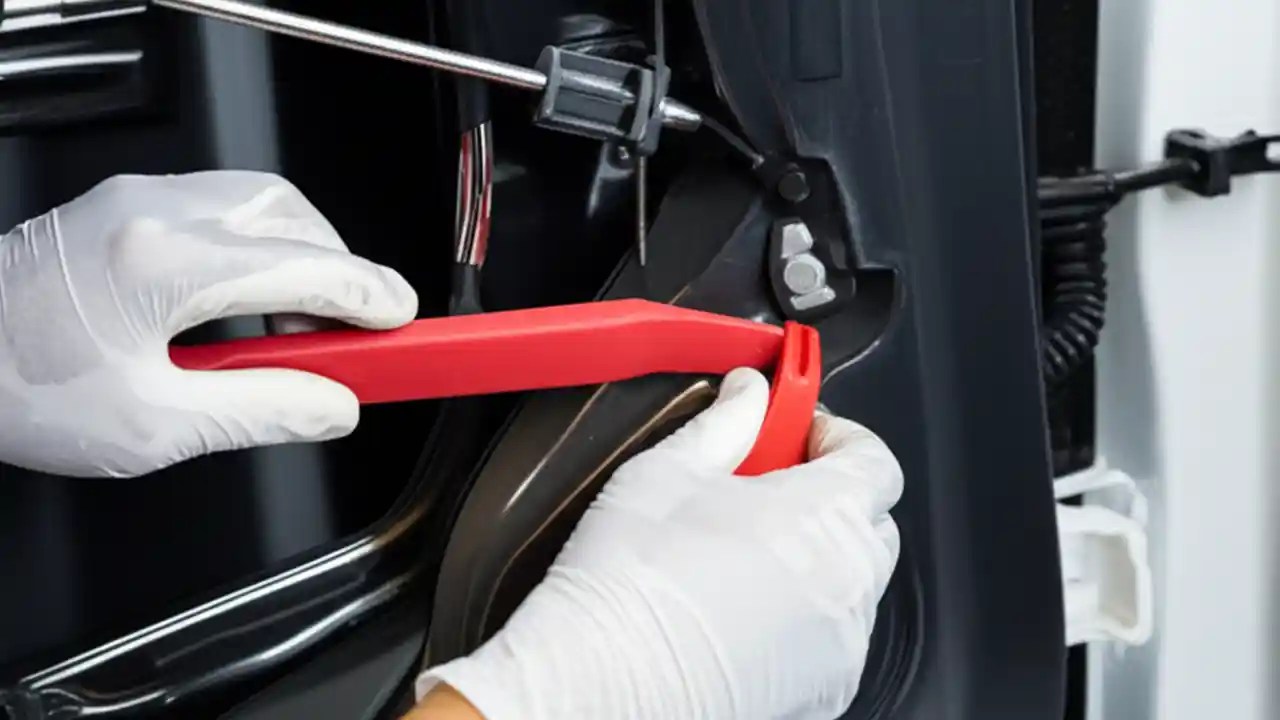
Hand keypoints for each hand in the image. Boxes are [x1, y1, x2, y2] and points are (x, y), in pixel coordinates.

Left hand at [0, 171, 416, 477]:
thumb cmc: (14, 388)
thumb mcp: (152, 426)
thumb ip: (260, 412)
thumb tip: (332, 407)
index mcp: (165, 263)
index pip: (307, 267)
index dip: (370, 297)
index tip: (405, 325)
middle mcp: (154, 211)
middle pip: (292, 216)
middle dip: (340, 270)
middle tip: (357, 333)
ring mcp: (136, 200)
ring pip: (260, 203)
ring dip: (301, 256)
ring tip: (301, 330)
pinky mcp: (123, 207)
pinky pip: (220, 209)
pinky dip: (259, 250)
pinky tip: (251, 304)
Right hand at [414, 368, 903, 719]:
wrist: (601, 682)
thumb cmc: (630, 583)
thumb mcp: (670, 470)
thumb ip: (725, 422)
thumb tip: (748, 394)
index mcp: (825, 514)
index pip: (873, 458)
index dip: (835, 436)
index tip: (796, 429)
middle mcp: (848, 583)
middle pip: (869, 520)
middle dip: (827, 495)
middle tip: (764, 484)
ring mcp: (839, 646)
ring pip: (850, 582)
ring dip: (815, 557)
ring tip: (741, 552)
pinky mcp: (821, 692)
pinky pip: (831, 638)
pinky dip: (803, 616)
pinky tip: (740, 607)